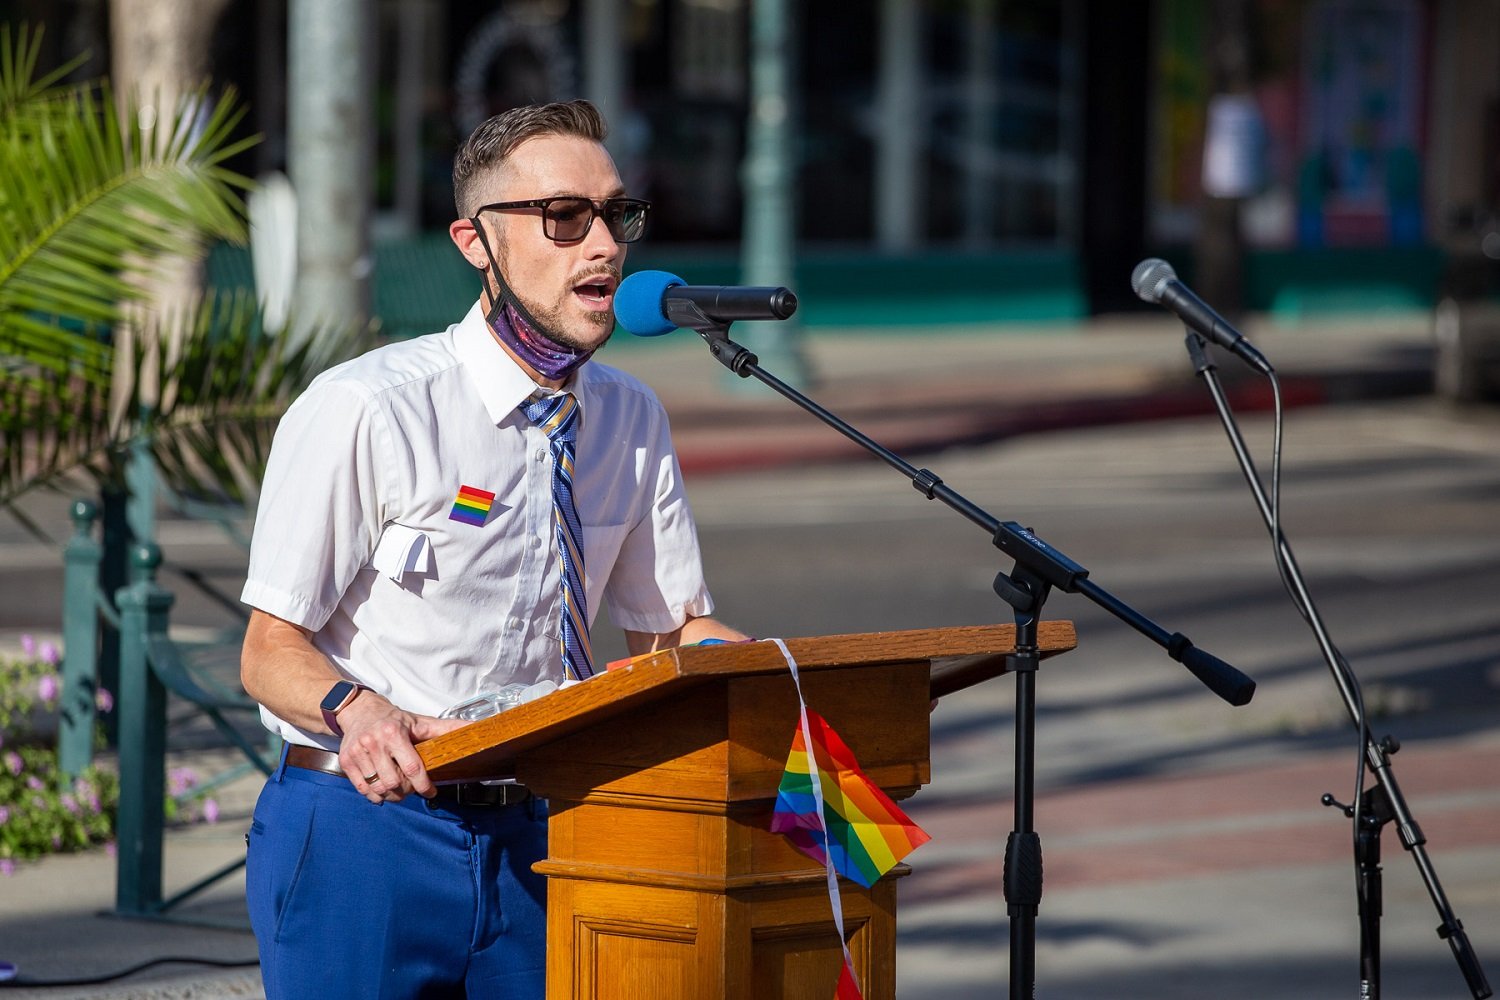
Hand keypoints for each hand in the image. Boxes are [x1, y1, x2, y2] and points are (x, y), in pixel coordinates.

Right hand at [334, 690, 465, 802]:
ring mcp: (358, 752)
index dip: (423, 785)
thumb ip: (447, 728)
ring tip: (398, 788)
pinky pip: (362, 789)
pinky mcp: (346, 761)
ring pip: (378, 788)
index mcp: (394, 733)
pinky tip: (382, 788)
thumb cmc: (393, 719)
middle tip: (412, 786)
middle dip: (407, 790)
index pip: (412, 767)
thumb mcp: (420, 722)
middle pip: (394, 782)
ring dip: (391, 794)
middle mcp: (374, 742)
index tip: (431, 791)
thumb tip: (475, 728)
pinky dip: (374, 794)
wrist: (359, 711)